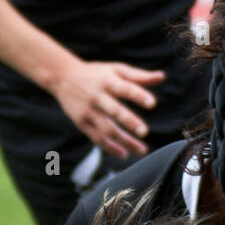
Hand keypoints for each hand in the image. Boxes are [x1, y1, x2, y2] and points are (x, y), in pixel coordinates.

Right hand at [50, 59, 166, 159]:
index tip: (152, 104)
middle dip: (129, 121)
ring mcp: (88, 111)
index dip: (138, 95)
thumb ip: (139, 76)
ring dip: (125, 141)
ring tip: (142, 150)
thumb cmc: (96, 74)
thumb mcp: (115, 70)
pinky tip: (125, 154)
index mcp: (108, 81)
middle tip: (145, 132)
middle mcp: (97, 96)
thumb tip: (162, 77)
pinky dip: (111, 148)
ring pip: (107, 130)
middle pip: (114, 111)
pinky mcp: (82, 123)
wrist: (62, 77)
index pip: (125, 88)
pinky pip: (97, 139)